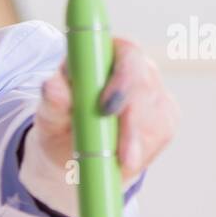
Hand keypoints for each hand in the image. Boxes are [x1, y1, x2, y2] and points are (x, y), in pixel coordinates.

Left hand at [29, 37, 177, 184]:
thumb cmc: (58, 120)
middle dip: (132, 123)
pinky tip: (125, 161)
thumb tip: (50, 86)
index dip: (122, 80)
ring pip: (156, 116)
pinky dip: (143, 152)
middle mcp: (137, 68)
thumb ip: (53, 100)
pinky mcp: (165, 119)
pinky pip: (160, 136)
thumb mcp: (50, 112)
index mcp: (107, 53)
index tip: (107, 109)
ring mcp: (155, 93)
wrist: (69, 147)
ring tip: (118, 163)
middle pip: (145, 88)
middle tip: (123, 157)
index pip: (127, 55)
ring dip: (137, 143)